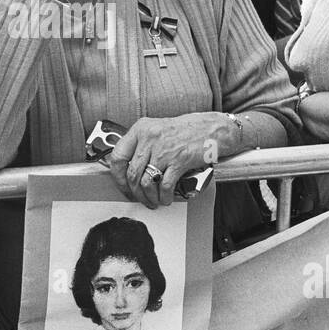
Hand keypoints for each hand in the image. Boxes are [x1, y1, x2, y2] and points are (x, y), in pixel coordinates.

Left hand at [106, 113, 224, 208]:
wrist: (211, 129)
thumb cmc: (185, 130)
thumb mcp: (156, 129)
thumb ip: (141, 145)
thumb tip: (128, 168)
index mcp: (140, 129)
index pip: (117, 156)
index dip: (117, 176)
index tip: (122, 185)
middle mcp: (149, 138)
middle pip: (132, 174)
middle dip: (135, 192)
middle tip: (140, 198)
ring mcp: (164, 149)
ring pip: (146, 182)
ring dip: (149, 197)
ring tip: (154, 200)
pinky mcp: (179, 160)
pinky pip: (165, 185)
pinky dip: (164, 196)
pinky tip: (166, 198)